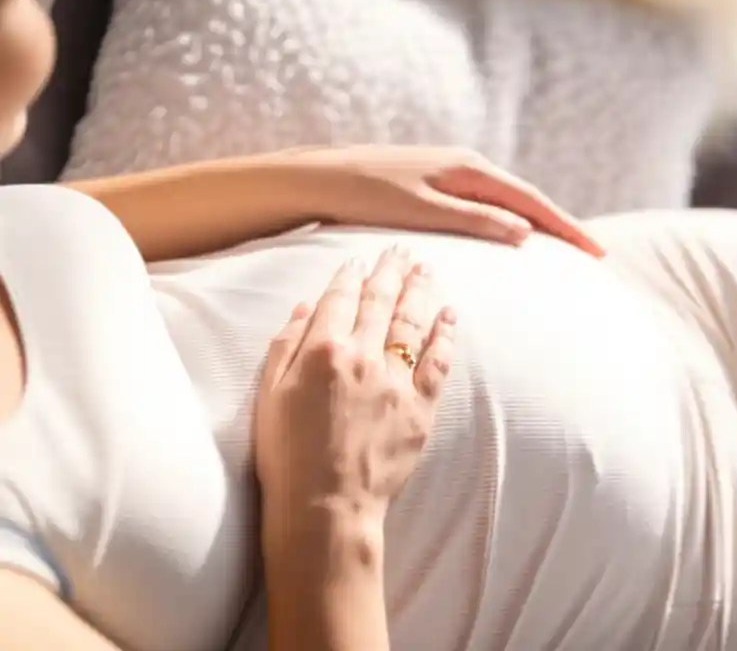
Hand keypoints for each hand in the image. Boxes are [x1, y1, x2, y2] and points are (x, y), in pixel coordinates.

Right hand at [254, 245, 454, 532]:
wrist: (325, 504)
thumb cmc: (286, 455)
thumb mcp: (269, 395)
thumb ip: (285, 346)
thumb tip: (305, 308)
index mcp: (321, 351)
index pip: (340, 299)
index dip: (350, 276)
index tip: (358, 262)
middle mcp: (362, 357)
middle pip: (381, 302)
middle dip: (391, 271)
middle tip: (400, 250)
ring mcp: (395, 381)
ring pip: (413, 322)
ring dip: (421, 291)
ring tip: (426, 269)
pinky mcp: (420, 406)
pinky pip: (438, 362)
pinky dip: (445, 335)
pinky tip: (449, 315)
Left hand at [276, 145, 604, 256]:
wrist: (318, 178)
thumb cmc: (366, 196)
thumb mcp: (424, 212)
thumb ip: (475, 221)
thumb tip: (526, 232)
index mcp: (470, 169)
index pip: (533, 202)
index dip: (567, 228)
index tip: (597, 251)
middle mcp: (466, 164)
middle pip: (528, 199)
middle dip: (562, 225)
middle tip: (593, 253)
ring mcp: (452, 172)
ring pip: (508, 201)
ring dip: (538, 224)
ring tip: (564, 249)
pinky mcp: (436, 183)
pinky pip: (488, 204)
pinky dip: (511, 220)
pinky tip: (514, 238)